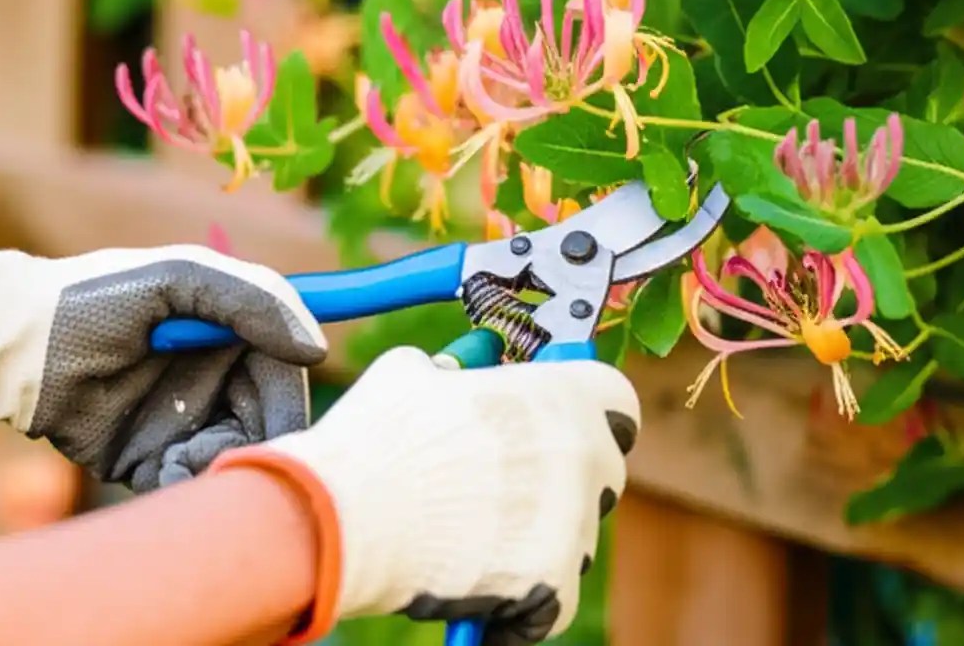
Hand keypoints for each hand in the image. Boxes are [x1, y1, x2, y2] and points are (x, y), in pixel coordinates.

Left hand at [0, 244, 326, 490]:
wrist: (16, 349)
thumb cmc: (94, 298)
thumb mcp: (180, 278)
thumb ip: (254, 301)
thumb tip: (317, 349)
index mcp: (229, 333)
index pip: (284, 367)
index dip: (294, 391)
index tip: (291, 415)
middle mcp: (214, 378)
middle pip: (270, 418)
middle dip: (264, 438)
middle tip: (239, 446)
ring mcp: (184, 421)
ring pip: (238, 455)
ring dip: (226, 462)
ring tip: (189, 455)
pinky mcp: (152, 460)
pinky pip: (192, 483)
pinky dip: (192, 483)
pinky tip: (172, 470)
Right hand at [211, 346, 640, 645]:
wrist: (346, 520)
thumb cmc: (377, 440)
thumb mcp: (414, 374)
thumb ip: (457, 366)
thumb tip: (466, 363)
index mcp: (558, 396)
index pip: (617, 400)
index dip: (589, 409)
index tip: (563, 419)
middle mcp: (580, 455)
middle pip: (601, 470)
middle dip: (565, 478)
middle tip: (507, 485)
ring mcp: (573, 521)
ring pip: (578, 534)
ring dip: (544, 536)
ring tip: (477, 535)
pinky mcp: (554, 581)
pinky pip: (559, 597)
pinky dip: (528, 601)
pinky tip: (484, 585)